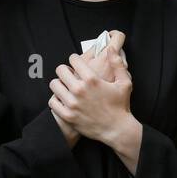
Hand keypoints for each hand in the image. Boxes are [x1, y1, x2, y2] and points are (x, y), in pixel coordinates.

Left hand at [50, 30, 126, 146]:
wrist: (117, 129)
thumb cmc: (121, 105)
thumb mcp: (124, 82)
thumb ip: (117, 63)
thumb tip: (110, 48)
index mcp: (92, 79)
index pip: (73, 59)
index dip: (75, 59)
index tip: (76, 63)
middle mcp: (80, 90)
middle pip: (60, 70)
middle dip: (65, 70)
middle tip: (70, 75)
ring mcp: (72, 103)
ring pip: (54, 84)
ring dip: (59, 84)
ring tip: (66, 87)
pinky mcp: (68, 115)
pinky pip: (52, 101)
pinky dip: (56, 99)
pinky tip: (64, 99)